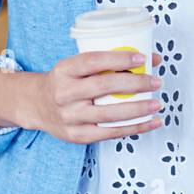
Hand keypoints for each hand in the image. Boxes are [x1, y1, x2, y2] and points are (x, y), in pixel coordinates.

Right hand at [30, 50, 164, 143]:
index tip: (141, 58)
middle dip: (135, 83)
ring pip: (109, 113)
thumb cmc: (65, 81)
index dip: (119, 59)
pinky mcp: (77, 135)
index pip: (93, 61)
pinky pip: (110, 133)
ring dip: (138, 109)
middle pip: (104, 87)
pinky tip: (151, 122)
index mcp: (64, 70)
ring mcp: (70, 117)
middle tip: (156, 81)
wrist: (36, 105)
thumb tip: (151, 59)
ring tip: (157, 103)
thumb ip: (109, 61)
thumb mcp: (77, 66)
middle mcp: (65, 94)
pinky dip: (134, 128)